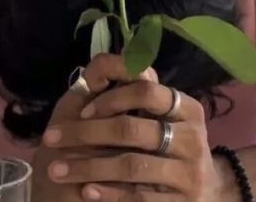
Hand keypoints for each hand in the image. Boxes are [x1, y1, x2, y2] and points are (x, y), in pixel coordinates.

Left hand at [42, 55, 221, 201]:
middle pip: (131, 129)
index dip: (112, 98)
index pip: (146, 91)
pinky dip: (109, 194)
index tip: (83, 111)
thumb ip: (135, 95)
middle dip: (86, 134)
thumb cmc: (168, 147)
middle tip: (51, 140)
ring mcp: (190, 173)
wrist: (204, 193)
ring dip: (88, 167)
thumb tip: (101, 66)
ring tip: (57, 170)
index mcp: (185, 108)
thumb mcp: (158, 119)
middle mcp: (192, 137)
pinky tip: (87, 191)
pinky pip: (139, 198)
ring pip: (131, 166)